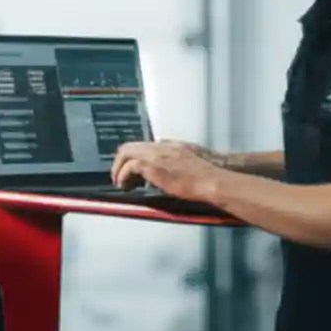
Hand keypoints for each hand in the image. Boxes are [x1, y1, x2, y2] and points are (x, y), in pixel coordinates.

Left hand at [110, 140, 226, 202]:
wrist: (211, 180)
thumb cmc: (206, 175)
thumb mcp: (191, 160)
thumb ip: (177, 158)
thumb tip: (167, 163)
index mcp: (170, 145)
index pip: (142, 145)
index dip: (133, 157)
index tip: (130, 169)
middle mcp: (160, 146)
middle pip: (130, 146)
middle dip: (120, 161)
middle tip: (119, 176)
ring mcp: (156, 154)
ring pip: (126, 153)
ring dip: (119, 169)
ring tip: (120, 183)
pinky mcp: (152, 166)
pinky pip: (129, 166)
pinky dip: (123, 175)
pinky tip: (126, 185)